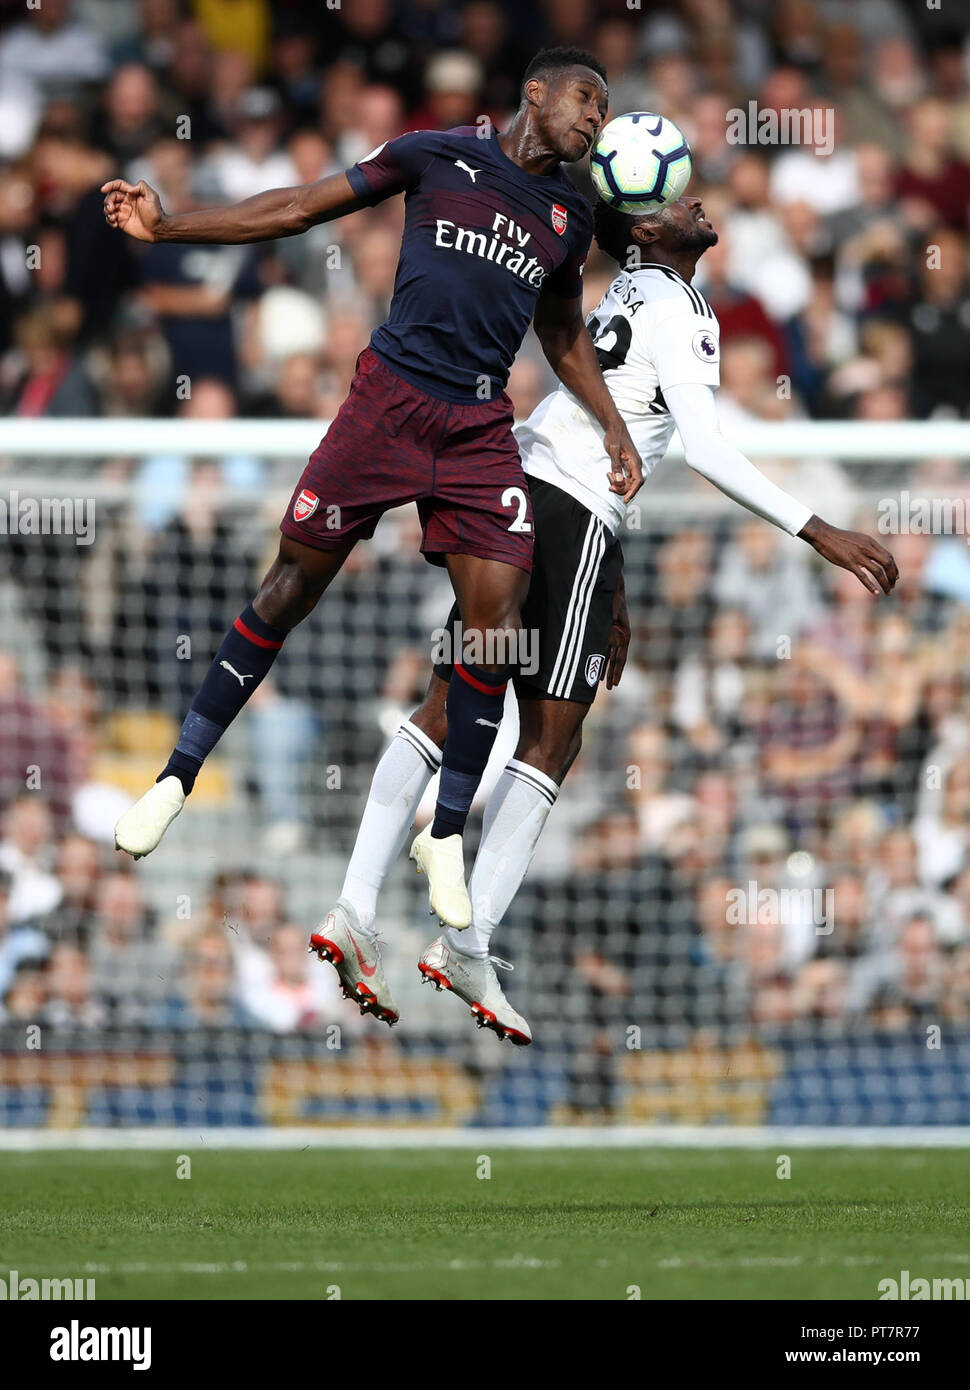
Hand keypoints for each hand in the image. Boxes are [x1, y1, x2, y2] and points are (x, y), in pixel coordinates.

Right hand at [101, 179, 164, 242]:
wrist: (158, 229)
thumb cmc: (156, 213)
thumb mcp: (151, 196)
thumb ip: (141, 186)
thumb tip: (129, 188)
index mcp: (131, 194)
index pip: (117, 186)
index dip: (110, 186)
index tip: (103, 189)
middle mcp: (126, 202)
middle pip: (111, 197)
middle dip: (108, 202)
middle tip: (111, 208)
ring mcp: (123, 212)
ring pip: (108, 208)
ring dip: (107, 211)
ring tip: (113, 217)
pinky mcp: (122, 222)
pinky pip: (110, 219)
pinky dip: (109, 220)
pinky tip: (115, 224)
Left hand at [603, 574, 629, 688]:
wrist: (612, 587)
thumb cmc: (613, 596)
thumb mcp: (613, 604)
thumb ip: (612, 613)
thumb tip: (613, 619)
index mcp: (623, 634)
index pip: (621, 657)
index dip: (617, 670)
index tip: (615, 683)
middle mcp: (619, 637)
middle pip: (616, 660)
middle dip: (613, 674)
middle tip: (611, 688)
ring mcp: (612, 636)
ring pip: (609, 656)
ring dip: (606, 669)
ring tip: (603, 684)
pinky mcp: (605, 632)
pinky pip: (603, 649)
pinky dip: (600, 659)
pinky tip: (596, 670)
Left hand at [604, 419, 642, 502]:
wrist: (615, 428)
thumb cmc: (615, 437)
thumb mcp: (613, 451)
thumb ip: (616, 466)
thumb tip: (619, 481)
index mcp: (635, 462)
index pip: (638, 481)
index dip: (632, 492)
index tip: (625, 499)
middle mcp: (636, 465)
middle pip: (633, 484)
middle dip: (622, 488)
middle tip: (610, 486)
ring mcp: (632, 465)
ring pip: (628, 481)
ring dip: (619, 484)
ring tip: (608, 476)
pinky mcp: (628, 465)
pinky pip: (625, 477)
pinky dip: (618, 479)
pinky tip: (610, 475)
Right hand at [799, 516, 897, 594]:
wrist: (824, 535)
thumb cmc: (839, 537)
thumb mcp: (857, 539)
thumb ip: (866, 548)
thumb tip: (870, 560)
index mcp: (870, 542)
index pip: (888, 556)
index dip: (894, 567)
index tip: (895, 577)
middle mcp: (867, 548)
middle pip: (887, 563)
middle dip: (892, 576)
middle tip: (893, 585)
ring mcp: (858, 556)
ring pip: (878, 571)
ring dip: (885, 583)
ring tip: (888, 591)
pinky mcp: (849, 563)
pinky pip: (863, 576)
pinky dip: (871, 586)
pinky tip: (876, 593)